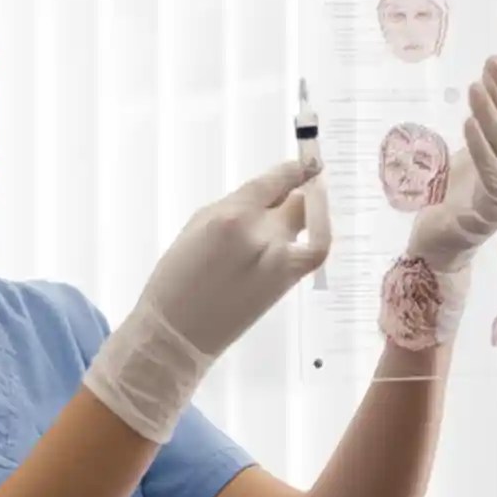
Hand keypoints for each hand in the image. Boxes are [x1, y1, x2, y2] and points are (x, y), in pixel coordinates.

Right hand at [85, 158, 328, 441]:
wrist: (178, 333)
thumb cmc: (176, 280)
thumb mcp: (195, 228)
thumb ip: (233, 209)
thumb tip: (267, 197)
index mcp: (229, 216)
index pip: (274, 182)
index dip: (293, 170)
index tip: (304, 164)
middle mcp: (258, 233)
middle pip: (293, 199)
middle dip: (296, 190)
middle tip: (299, 187)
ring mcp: (277, 260)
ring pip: (304, 220)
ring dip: (306, 208)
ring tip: (300, 205)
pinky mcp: (285, 282)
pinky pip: (314, 248)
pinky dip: (320, 232)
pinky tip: (315, 228)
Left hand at [379, 53, 496, 349]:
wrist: (439, 247)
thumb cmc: (451, 202)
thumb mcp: (469, 158)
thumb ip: (483, 134)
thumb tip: (485, 96)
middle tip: (493, 61)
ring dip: (490, 112)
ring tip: (477, 85)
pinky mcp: (496, 208)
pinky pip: (489, 168)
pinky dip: (479, 143)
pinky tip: (469, 122)